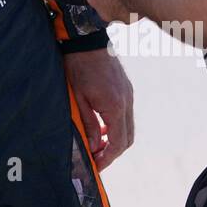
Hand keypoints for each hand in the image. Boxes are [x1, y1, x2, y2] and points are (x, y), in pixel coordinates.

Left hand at [64, 48, 133, 170]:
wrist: (86, 40)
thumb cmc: (78, 67)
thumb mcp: (78, 98)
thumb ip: (88, 124)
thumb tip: (94, 146)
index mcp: (115, 107)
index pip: (117, 143)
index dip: (107, 158)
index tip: (95, 166)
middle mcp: (126, 102)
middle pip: (127, 139)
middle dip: (112, 153)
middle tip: (96, 160)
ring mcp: (128, 95)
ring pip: (128, 128)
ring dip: (115, 140)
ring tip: (97, 145)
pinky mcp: (126, 90)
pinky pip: (125, 115)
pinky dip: (116, 126)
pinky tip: (102, 127)